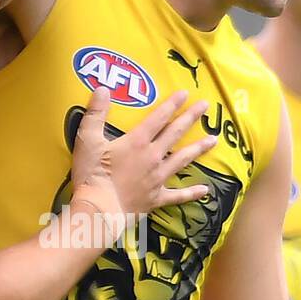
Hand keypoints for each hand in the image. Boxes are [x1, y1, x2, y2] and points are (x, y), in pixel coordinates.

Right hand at [70, 88, 215, 227]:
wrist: (98, 210)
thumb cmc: (92, 175)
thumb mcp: (87, 140)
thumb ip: (95, 113)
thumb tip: (102, 88)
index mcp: (137, 142)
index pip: (158, 117)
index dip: (172, 104)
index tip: (185, 93)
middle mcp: (152, 157)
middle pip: (175, 133)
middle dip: (190, 118)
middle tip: (204, 105)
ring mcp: (157, 178)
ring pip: (182, 160)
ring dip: (198, 149)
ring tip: (213, 140)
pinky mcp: (156, 198)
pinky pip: (177, 196)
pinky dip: (191, 193)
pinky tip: (205, 190)